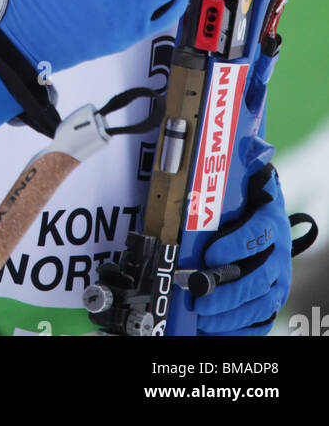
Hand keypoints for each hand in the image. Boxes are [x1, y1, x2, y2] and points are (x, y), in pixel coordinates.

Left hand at [194, 165, 291, 335]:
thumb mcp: (241, 182)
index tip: (208, 254)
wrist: (264, 212)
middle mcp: (279, 254)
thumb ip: (234, 172)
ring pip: (261, 303)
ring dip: (231, 313)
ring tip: (204, 316)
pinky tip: (218, 330)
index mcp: (270, 222)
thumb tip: (228, 149)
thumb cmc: (244, 198)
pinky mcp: (274, 298)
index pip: (256, 235)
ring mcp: (279, 279)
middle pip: (258, 278)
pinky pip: (263, 320)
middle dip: (227, 291)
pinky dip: (242, 329)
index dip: (233, 246)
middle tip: (200, 296)